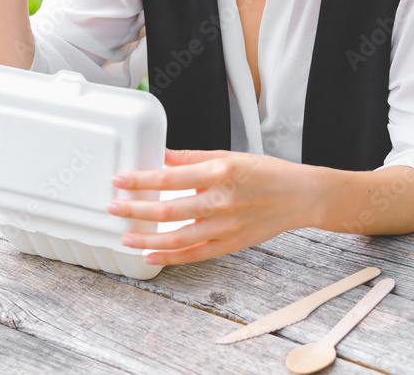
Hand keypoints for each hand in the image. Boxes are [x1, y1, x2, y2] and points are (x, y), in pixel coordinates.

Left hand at [106, 149, 321, 265]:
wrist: (300, 196)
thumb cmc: (267, 173)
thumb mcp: (229, 155)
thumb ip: (193, 158)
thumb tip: (162, 156)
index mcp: (220, 172)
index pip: (169, 178)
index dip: (141, 180)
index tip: (120, 180)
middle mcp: (221, 201)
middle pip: (168, 210)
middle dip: (135, 210)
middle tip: (113, 208)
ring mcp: (226, 226)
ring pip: (177, 238)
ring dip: (146, 238)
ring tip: (124, 236)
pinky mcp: (230, 244)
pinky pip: (194, 255)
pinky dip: (170, 257)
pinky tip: (150, 254)